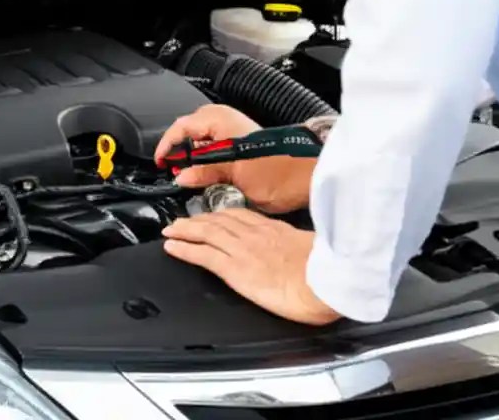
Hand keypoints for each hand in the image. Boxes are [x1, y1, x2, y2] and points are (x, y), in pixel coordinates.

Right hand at [155, 104, 315, 213]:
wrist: (309, 175)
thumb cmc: (279, 172)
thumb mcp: (235, 176)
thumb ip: (204, 174)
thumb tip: (181, 176)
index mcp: (221, 122)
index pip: (181, 127)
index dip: (167, 145)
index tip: (160, 162)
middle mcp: (227, 120)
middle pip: (190, 129)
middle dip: (179, 148)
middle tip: (172, 169)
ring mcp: (235, 129)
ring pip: (202, 137)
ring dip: (193, 155)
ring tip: (189, 174)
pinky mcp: (243, 141)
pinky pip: (215, 144)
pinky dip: (207, 157)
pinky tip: (207, 173)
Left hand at [162, 208, 340, 325]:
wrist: (324, 283)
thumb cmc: (327, 273)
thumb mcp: (315, 251)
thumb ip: (302, 249)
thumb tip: (304, 255)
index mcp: (276, 230)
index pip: (242, 216)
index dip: (223, 215)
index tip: (213, 215)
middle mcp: (255, 235)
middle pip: (220, 220)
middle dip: (199, 219)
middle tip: (183, 221)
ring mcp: (242, 249)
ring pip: (206, 232)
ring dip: (185, 230)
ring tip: (171, 230)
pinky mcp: (234, 268)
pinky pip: (202, 254)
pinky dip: (184, 248)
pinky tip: (171, 248)